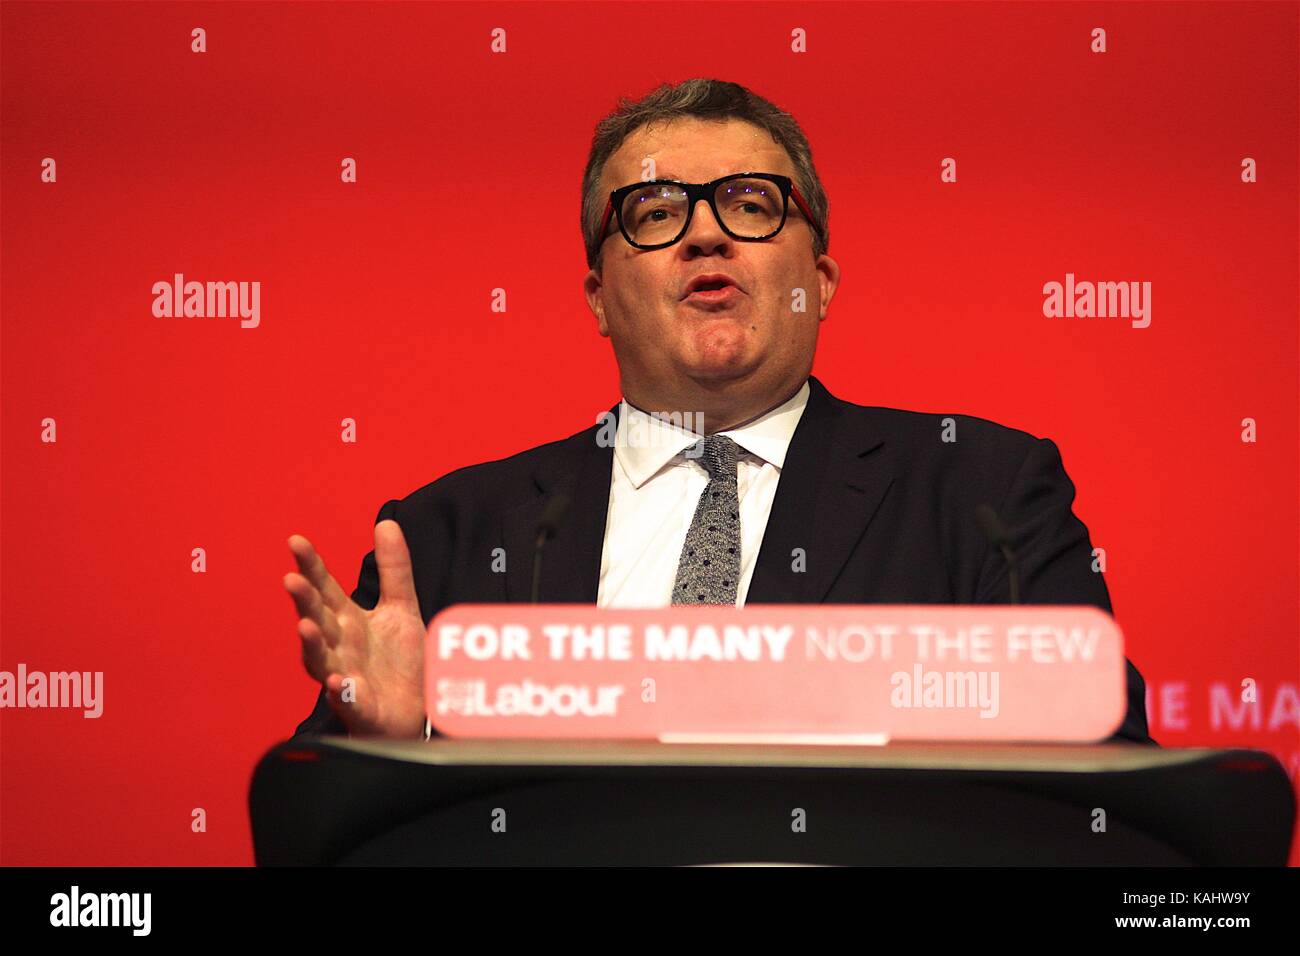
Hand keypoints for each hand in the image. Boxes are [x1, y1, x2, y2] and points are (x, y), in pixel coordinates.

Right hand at [283, 520, 425, 737]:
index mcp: (348, 621)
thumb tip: (386, 522)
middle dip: (304, 601)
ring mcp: (346, 676)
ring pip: (321, 661)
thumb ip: (394, 568)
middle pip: (318, 620)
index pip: (325, 588)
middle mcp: (340, 647)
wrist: (414, 713)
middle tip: (292, 579)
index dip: (311, 566)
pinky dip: (342, 691)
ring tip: (305, 626)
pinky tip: (339, 681)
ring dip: (312, 645)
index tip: (296, 541)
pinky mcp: (360, 707)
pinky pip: (348, 700)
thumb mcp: (400, 608)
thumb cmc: (398, 663)